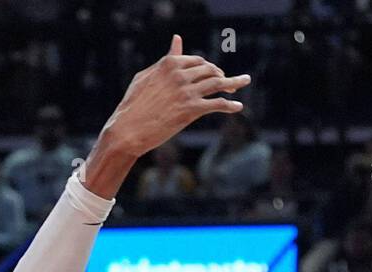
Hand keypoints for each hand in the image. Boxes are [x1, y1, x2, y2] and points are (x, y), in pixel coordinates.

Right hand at [101, 36, 249, 158]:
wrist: (126, 131)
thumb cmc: (132, 106)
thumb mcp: (145, 77)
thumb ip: (165, 58)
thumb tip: (177, 39)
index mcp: (170, 63)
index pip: (198, 61)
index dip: (208, 67)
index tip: (214, 74)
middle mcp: (180, 75)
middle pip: (211, 70)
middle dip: (222, 75)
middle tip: (230, 82)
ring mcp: (187, 92)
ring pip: (218, 83)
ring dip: (235, 82)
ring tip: (244, 82)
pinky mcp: (191, 109)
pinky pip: (218, 104)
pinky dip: (230, 105)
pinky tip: (237, 107)